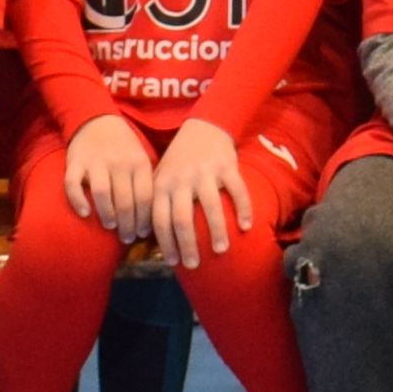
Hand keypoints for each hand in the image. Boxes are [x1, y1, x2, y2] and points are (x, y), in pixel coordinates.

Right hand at [61, 112, 160, 238]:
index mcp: (139, 162)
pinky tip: (84, 213)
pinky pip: (73, 184)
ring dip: (107, 214)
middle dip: (127, 224)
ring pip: (102, 193)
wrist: (97, 121)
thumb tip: (154, 220)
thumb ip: (146, 184)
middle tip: (127, 238)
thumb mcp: (141, 159)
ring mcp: (96, 162)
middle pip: (125, 201)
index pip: (145, 197)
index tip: (143, 233)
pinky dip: (78, 200)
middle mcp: (119, 162)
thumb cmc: (123, 148)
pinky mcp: (75, 162)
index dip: (144, 219)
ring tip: (110, 226)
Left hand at [144, 117, 258, 272]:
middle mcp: (181, 180)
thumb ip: (155, 202)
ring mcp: (205, 173)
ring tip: (220, 250)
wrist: (204, 127)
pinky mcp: (226, 166)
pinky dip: (243, 209)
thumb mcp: (161, 176)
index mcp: (163, 184)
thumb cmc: (179, 159)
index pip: (160, 219)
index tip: (173, 262)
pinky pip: (237, 191)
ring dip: (216, 231)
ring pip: (210, 207)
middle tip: (194, 264)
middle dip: (187, 245)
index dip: (166, 243)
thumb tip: (146, 236)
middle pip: (182, 219)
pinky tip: (246, 227)